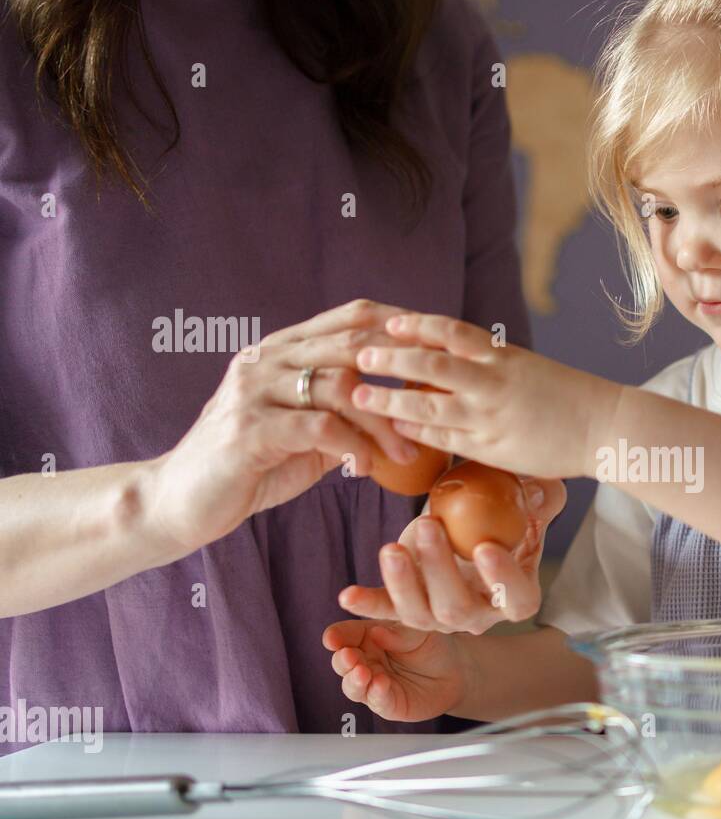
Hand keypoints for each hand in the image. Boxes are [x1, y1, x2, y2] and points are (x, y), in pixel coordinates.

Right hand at [145, 300, 424, 554]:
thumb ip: (344, 416)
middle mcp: (267, 358)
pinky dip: (353, 446)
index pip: (350, 317)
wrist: (181, 501)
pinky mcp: (250, 429)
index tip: (443, 347)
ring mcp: (255, 390)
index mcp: (282, 350)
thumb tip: (402, 413)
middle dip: (403, 368)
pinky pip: (319, 427)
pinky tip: (367, 468)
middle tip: (440, 395)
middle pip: (352, 343)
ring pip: (340, 386)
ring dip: (383, 421)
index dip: (401, 324)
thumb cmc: (250, 467)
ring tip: (407, 451)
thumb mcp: (306, 436)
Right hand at [321, 621, 473, 721]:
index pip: (344, 635)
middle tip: (348, 656)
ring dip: (354, 680)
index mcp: (366, 636)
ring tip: (362, 673)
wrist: (456, 670)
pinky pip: (376, 701)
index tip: (332, 639)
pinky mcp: (387, 703)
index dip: (335, 637)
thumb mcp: (418, 630)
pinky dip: (376, 694)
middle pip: (342, 662)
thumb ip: (398, 632)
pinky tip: (380, 685)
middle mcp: (366, 660)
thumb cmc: (432, 644)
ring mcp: (373, 683)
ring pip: (353, 685)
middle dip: (342, 660)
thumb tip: (377, 633)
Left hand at [336, 476, 566, 634]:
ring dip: (403, 584)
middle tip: (429, 526)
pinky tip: (347, 594)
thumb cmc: (508, 510)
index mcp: (516, 595)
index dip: (503, 580)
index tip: (486, 547)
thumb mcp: (532, 500)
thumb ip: (544, 496)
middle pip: (459, 609)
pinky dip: (367, 603)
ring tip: (391, 548)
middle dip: (441, 571)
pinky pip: (386, 610)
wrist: (471, 520)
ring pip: (420, 615)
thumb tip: (539, 494)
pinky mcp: (407, 605)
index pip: (517, 599)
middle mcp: (479, 613)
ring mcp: (440, 614)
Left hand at [349, 313, 622, 478]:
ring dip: (390, 398)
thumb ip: (490, 363)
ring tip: (360, 394)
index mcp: (503, 355)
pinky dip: (417, 431)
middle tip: (359, 354)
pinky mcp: (493, 448)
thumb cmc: (566, 396)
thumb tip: (448, 356)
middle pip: (430, 364)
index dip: (415, 325)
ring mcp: (491, 417)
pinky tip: (395, 426)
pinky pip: (445, 439)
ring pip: (429, 405)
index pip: (450, 332)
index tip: (386, 321)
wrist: (604, 427)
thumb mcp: (527, 367)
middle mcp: (493, 382)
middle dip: (391, 358)